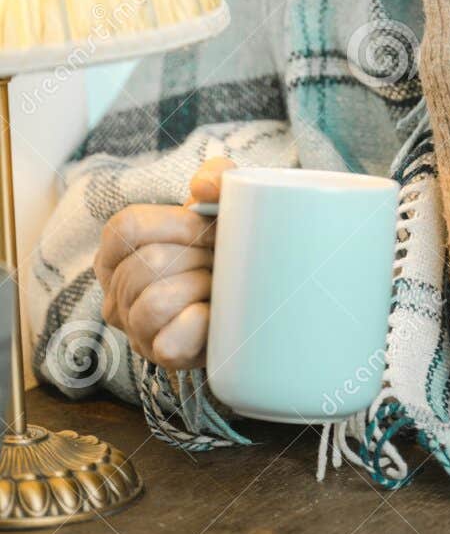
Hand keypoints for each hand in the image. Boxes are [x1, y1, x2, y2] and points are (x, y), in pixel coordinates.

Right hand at [96, 158, 233, 370]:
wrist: (251, 299)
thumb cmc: (224, 248)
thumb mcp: (221, 204)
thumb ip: (216, 177)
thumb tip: (204, 188)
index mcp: (117, 252)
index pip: (126, 227)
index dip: (177, 225)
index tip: (212, 230)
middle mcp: (115, 293)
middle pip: (146, 264)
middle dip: (198, 259)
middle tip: (220, 263)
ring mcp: (135, 328)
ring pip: (156, 301)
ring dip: (201, 288)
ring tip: (218, 287)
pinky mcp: (160, 356)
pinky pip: (171, 340)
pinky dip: (202, 323)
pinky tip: (216, 316)